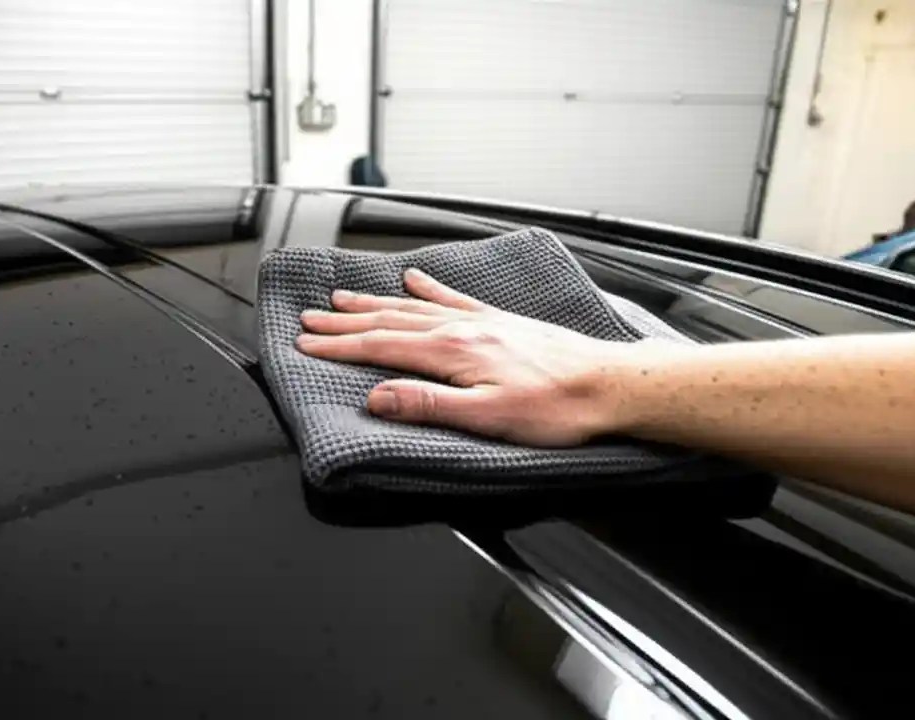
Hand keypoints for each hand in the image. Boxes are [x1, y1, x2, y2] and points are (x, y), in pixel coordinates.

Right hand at [296, 268, 649, 445]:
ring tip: (342, 297)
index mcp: (453, 352)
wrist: (608, 385)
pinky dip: (427, 287)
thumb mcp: (487, 418)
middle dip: (344, 322)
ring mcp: (480, 321)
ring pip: (412, 306)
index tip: (306, 345)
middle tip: (309, 320)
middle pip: (388, 321)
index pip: (380, 348)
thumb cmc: (556, 408)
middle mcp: (462, 329)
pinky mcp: (499, 321)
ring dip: (373, 302)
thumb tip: (377, 399)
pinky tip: (413, 276)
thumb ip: (427, 405)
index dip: (339, 347)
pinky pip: (451, 297)